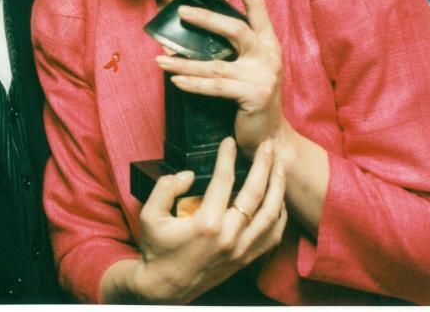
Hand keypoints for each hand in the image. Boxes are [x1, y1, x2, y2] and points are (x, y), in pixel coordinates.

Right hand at [126, 137, 286, 303]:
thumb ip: (165, 188)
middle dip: (263, 166)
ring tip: (280, 165)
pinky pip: (273, 236)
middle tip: (267, 145)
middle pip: (255, 194)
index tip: (229, 141)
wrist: (165, 288)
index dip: (227, 157)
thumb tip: (188, 174)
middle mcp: (229, 237)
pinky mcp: (245, 260)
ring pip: (271, 215)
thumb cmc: (157, 250)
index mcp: (206, 224)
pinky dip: (280, 216)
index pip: (223, 181)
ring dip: (278, 187)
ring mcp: (241, 250)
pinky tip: (279, 200)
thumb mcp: (149, 215)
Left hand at [156, 0, 288, 155]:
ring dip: (184, 63)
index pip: (258, 7)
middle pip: (236, 29)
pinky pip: (215, 87)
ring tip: (161, 60)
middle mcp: (268, 56)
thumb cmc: (253, 97)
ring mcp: (263, 76)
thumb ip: (232, 49)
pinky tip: (176, 81)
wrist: (272, 136)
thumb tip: (194, 30)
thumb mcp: (248, 67)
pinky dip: (193, 83)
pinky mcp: (254, 96)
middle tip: (181, 12)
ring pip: (216, 64)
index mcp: (268, 43)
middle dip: (207, 19)